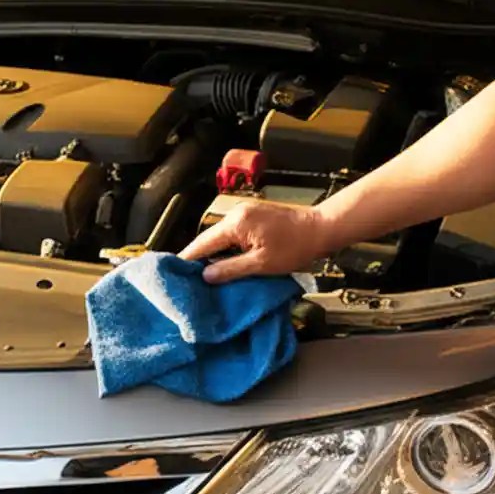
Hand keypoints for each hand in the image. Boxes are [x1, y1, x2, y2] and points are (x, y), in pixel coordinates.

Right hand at [178, 200, 333, 283]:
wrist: (321, 228)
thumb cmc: (295, 247)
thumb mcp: (261, 264)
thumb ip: (231, 269)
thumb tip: (205, 276)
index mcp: (235, 223)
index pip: (202, 243)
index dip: (187, 259)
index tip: (172, 274)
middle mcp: (236, 214)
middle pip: (209, 239)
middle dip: (199, 259)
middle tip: (188, 280)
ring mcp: (245, 213)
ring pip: (220, 238)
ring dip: (214, 255)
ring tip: (204, 276)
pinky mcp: (254, 216)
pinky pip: (232, 234)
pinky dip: (226, 249)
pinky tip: (225, 263)